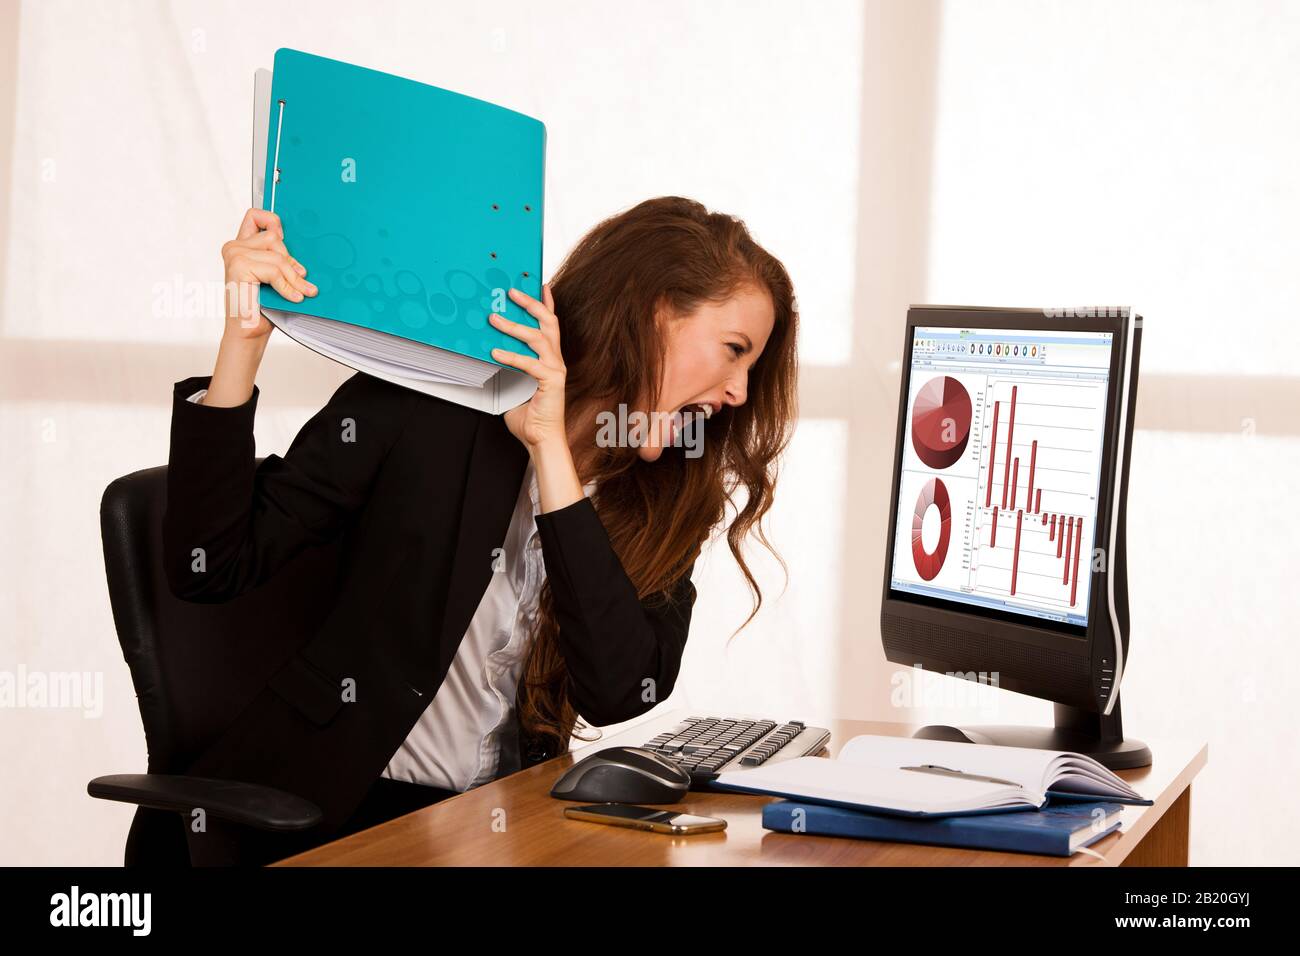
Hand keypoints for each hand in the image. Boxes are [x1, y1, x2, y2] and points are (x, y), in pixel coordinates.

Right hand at [220, 207, 315, 339]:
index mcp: (241, 245)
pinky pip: (274, 270)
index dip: (273, 221)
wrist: (248, 333)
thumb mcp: (276, 276)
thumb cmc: (263, 307)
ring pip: (277, 256)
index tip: (285, 236)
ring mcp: (234, 255)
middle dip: (291, 262)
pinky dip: (287, 286)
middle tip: (302, 281)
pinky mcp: (238, 265)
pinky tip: (294, 297)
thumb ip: (280, 258)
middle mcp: (234, 247)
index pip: (256, 216)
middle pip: (274, 238)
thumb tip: (305, 248)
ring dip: (293, 277)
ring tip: (301, 292)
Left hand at [493, 283, 566, 450]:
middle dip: (531, 304)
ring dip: (515, 326)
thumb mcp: (513, 385)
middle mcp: (556, 360)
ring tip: (494, 319)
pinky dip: (511, 356)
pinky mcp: (551, 382)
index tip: (539, 284)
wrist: (542, 439)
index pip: (550, 325)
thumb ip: (506, 368)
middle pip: (548, 323)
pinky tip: (495, 353)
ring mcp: (556, 370)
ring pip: (539, 338)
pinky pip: (530, 364)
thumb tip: (488, 353)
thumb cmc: (529, 415)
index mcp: (550, 359)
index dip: (546, 303)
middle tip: (511, 292)